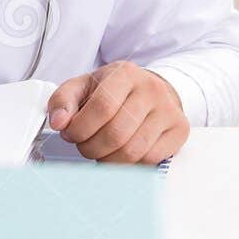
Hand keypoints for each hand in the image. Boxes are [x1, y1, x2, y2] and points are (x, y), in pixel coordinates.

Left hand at [46, 61, 189, 162]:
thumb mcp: (83, 87)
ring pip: (133, 151)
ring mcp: (169, 111)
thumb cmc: (113, 92)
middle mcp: (151, 89)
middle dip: (91, 148)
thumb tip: (58, 122)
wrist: (150, 90)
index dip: (81, 129)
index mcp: (125, 74)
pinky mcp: (179, 130)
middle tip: (85, 145)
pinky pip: (150, 160)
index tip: (71, 134)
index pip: (102, 107)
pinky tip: (121, 153)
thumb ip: (62, 101)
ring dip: (108, 160)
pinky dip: (129, 164)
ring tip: (101, 150)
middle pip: (116, 134)